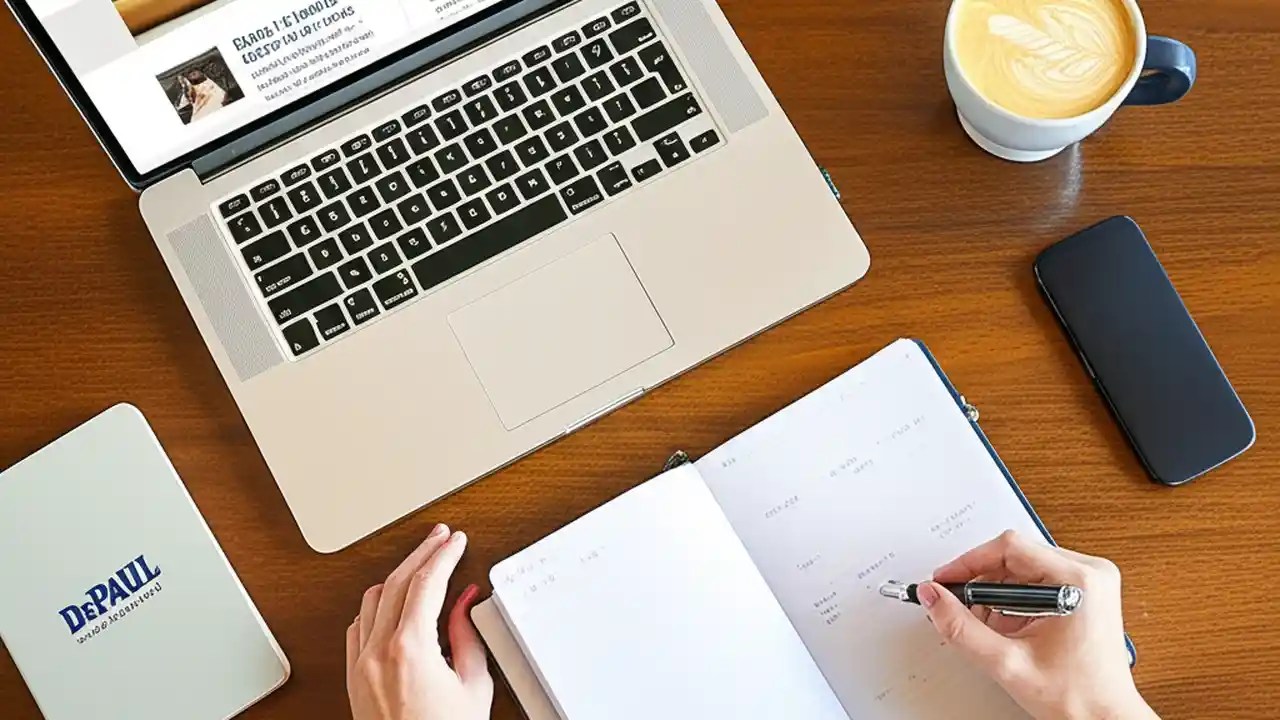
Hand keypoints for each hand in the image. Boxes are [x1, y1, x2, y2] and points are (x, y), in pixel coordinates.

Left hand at [346, 525, 492, 719]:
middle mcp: (378, 651)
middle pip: (398, 581)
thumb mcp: (472, 686)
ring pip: (372, 599)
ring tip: (419, 567)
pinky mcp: (354, 677)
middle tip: (440, 538)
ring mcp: (361, 663)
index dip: (444, 554)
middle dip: (421, 554)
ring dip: (397, 577)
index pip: (427, 582)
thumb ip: (467, 637)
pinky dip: (375, 606)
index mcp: (410, 648)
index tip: (456, 541)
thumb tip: (464, 604)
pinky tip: (390, 604)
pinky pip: (358, 626)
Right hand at [919, 531, 1156, 719]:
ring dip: (996, 592)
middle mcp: (1089, 573)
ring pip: (1023, 565)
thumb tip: (934, 598)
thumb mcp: (1006, 663)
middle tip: (960, 606)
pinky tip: (1009, 626)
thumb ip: (961, 628)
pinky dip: (1013, 598)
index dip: (969, 562)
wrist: (1105, 719)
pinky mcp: (1085, 591)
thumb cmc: (1077, 697)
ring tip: (991, 626)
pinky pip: (1037, 578)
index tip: (946, 580)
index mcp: (1078, 581)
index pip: (1009, 547)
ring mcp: (1090, 581)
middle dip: (982, 581)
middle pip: (1015, 554)